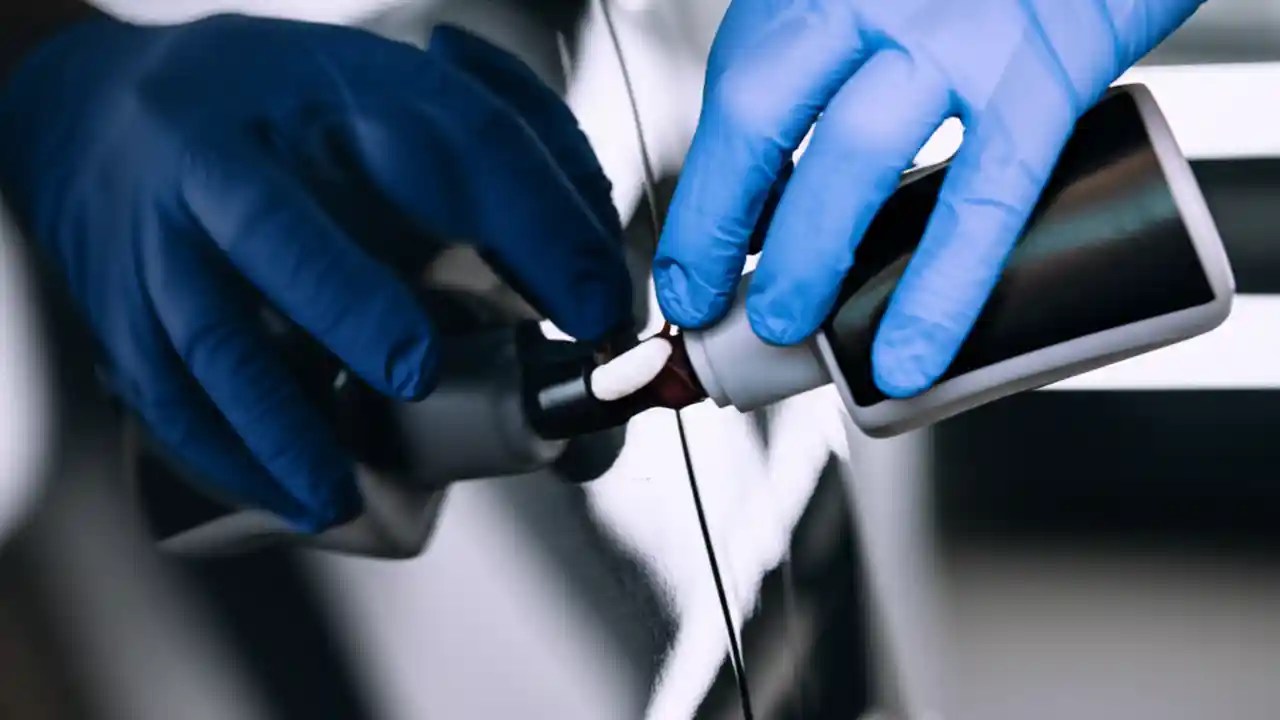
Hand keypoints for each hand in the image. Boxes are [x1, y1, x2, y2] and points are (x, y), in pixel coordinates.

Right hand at [0, 17, 631, 530]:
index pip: (448, 139)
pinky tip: (299, 497)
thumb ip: (509, 186)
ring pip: (207, 333)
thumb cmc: (287, 127)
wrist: (97, 118)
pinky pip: (166, 393)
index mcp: (337, 93)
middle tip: (416, 370)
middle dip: (348, 303)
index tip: (596, 307)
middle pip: (277, 229)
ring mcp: (162, 235)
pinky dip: (232, 456)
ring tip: (341, 492)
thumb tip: (602, 305)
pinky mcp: (120, 305)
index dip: (529, 220)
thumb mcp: (396, 111)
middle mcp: (236, 157)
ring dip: (278, 420)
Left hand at [655, 0, 1203, 396]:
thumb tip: (759, 221)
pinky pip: (981, 202)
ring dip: (811, 255)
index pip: (734, 95)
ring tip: (789, 324)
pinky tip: (909, 354)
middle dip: (721, 227)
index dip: (702, 201)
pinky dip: (938, 292)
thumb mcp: (860, 11)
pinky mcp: (1043, 78)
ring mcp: (958, 31)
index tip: (687, 279)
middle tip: (724, 309)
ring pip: (858, 152)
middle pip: (764, 113)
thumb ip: (806, 95)